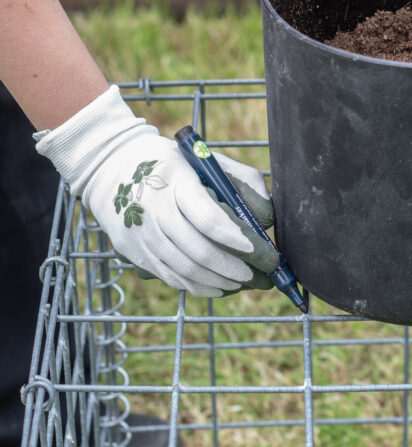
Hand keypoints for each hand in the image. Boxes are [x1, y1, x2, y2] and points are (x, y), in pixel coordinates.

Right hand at [36, 86, 278, 296]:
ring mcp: (140, 233)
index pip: (208, 218)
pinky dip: (197, 286)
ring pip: (184, 270)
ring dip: (219, 281)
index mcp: (176, 181)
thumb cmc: (174, 163)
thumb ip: (242, 181)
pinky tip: (217, 286)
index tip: (257, 249)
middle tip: (258, 275)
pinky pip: (169, 276)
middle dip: (233, 268)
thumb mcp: (207, 159)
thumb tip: (266, 217)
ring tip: (241, 282)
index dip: (235, 239)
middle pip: (198, 251)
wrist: (111, 165)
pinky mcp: (132, 250)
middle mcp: (154, 209)